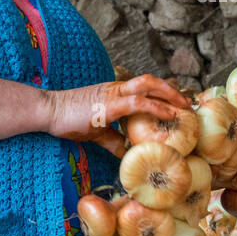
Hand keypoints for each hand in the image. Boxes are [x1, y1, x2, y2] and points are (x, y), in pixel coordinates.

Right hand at [44, 75, 190, 156]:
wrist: (48, 112)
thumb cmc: (69, 120)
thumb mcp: (97, 132)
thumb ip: (113, 141)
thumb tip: (127, 154)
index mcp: (115, 93)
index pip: (144, 87)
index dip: (163, 92)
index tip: (179, 103)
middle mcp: (117, 89)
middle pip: (150, 81)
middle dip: (171, 90)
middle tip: (188, 104)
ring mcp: (113, 95)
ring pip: (148, 86)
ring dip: (169, 95)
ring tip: (184, 107)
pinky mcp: (108, 105)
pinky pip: (137, 103)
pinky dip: (156, 108)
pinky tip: (168, 115)